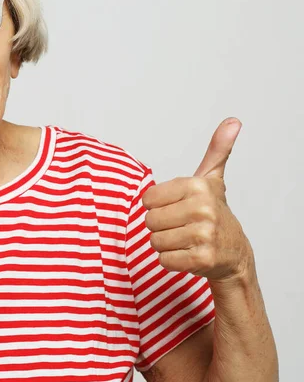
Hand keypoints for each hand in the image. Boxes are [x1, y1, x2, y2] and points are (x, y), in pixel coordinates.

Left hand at [142, 118, 251, 281]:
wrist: (234, 252)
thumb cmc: (215, 212)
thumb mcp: (212, 179)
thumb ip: (217, 150)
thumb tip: (232, 121)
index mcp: (197, 186)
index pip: (147, 199)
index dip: (157, 206)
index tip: (176, 207)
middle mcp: (203, 208)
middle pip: (149, 221)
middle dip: (160, 227)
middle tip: (180, 226)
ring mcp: (204, 235)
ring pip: (155, 241)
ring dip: (165, 244)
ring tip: (184, 240)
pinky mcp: (202, 259)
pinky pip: (164, 260)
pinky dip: (171, 260)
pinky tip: (187, 254)